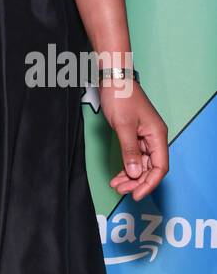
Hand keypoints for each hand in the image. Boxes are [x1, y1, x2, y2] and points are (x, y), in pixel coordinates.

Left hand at [100, 80, 168, 200]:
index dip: (149, 183)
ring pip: (141, 164)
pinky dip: (127, 166)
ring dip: (130, 176)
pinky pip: (134, 156)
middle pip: (150, 167)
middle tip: (121, 190)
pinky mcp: (134, 134)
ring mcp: (144, 136)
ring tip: (117, 185)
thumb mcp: (123, 126)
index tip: (137, 194)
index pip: (160, 167)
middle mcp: (153, 137)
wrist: (112, 79)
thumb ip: (130, 151)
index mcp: (157, 135)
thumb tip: (136, 173)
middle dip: (137, 181)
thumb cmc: (121, 97)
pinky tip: (118, 175)